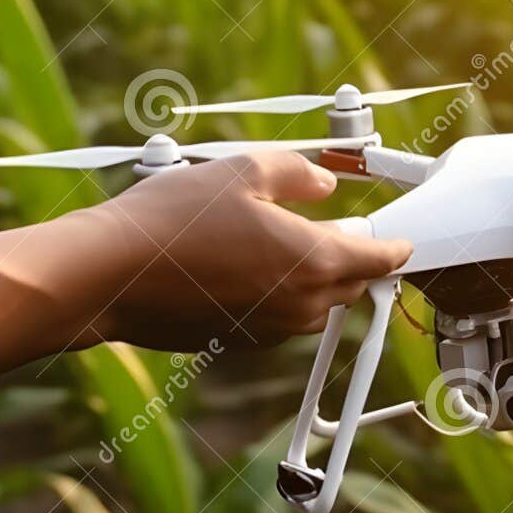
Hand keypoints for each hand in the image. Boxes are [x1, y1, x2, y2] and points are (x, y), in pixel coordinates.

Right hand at [85, 152, 411, 349]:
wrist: (109, 275)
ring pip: (315, 306)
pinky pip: (280, 319)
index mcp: (316, 262)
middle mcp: (301, 304)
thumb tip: (323, 182)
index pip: (379, 258)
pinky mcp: (241, 342)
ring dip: (314, 280)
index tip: (403, 242)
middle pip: (350, 285)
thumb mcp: (242, 170)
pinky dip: (280, 296)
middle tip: (338, 229)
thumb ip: (297, 172)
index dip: (396, 246)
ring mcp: (271, 329)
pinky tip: (245, 267)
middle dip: (352, 259)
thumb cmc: (172, 222)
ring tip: (283, 244)